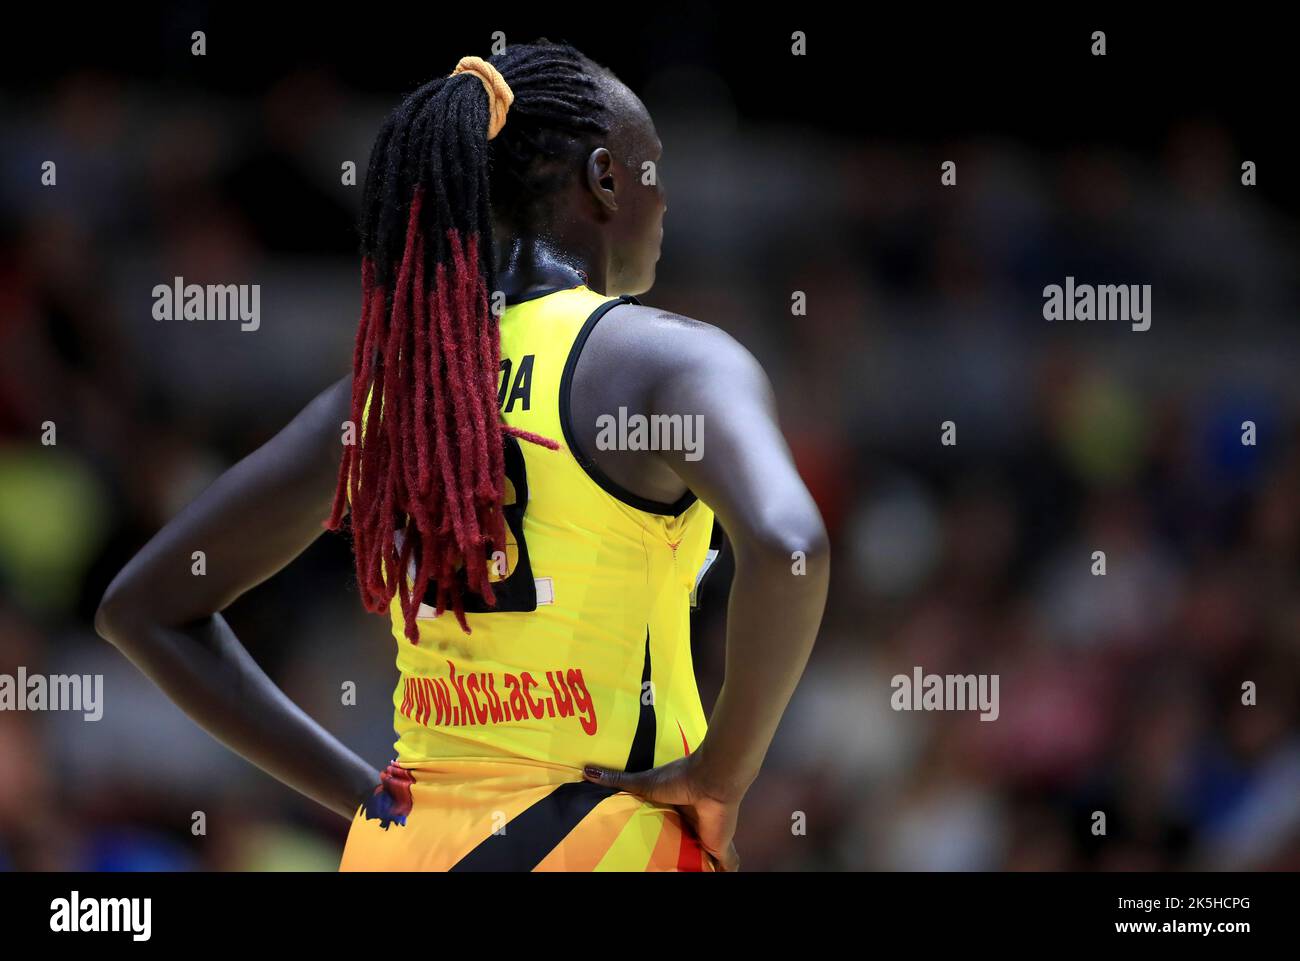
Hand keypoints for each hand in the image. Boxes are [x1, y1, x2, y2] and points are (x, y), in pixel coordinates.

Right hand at [583, 754, 741, 870]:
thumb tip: (586, 770)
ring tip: (685, 874)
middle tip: (664, 868)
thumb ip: (618, 780)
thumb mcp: (643, 783)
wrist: (710, 780)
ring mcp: (708, 837)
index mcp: (678, 811)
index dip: (662, 838)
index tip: (650, 848)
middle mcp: (693, 825)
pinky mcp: (721, 847)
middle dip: (679, 857)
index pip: (669, 829)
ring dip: (698, 866)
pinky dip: (724, 872)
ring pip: (703, 858)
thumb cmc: (679, 779)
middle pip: (685, 846)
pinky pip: (726, 865)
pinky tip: (719, 877)